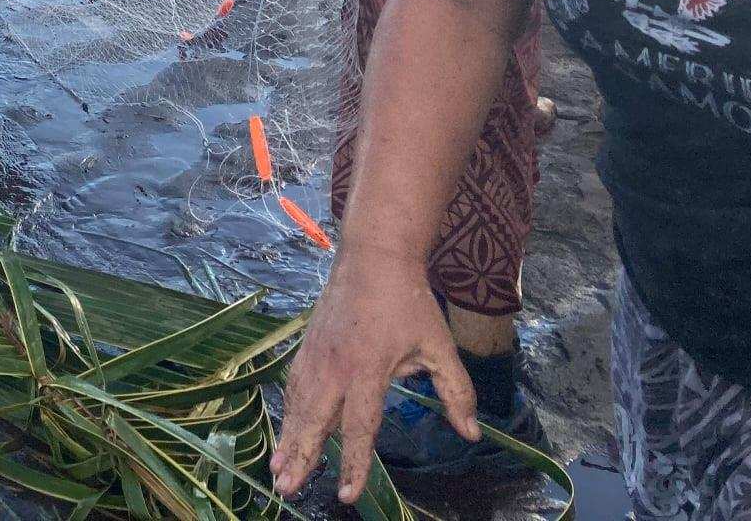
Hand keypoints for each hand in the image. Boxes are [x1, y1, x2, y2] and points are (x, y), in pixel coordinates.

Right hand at [271, 248, 479, 502]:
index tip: (346, 495)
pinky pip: (294, 385)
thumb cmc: (409, 302)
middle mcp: (335, 366)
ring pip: (298, 404)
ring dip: (287, 437)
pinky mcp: (307, 345)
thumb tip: (473, 434)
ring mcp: (316, 354)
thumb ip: (456, 391)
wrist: (373, 255)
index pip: (359, 426)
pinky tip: (286, 429)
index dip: (354, 462)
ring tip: (278, 469)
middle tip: (286, 487)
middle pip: (314, 419)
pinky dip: (288, 411)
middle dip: (300, 455)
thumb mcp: (439, 346)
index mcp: (368, 369)